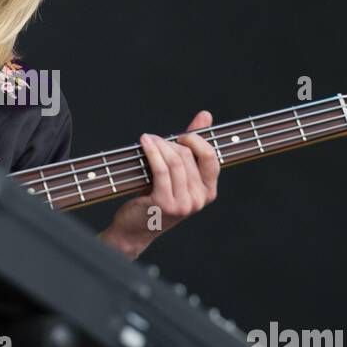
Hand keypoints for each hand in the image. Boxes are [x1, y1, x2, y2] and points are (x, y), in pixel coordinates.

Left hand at [100, 110, 219, 259]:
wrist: (134, 231)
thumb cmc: (155, 200)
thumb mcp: (177, 175)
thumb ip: (193, 145)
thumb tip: (205, 115)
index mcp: (208, 192)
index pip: (212, 158)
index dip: (197, 141)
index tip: (181, 135)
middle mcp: (199, 200)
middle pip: (188, 156)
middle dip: (170, 142)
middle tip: (155, 138)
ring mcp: (183, 204)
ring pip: (175, 161)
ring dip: (159, 144)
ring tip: (147, 139)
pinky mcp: (165, 203)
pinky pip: (161, 169)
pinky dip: (152, 151)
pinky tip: (144, 142)